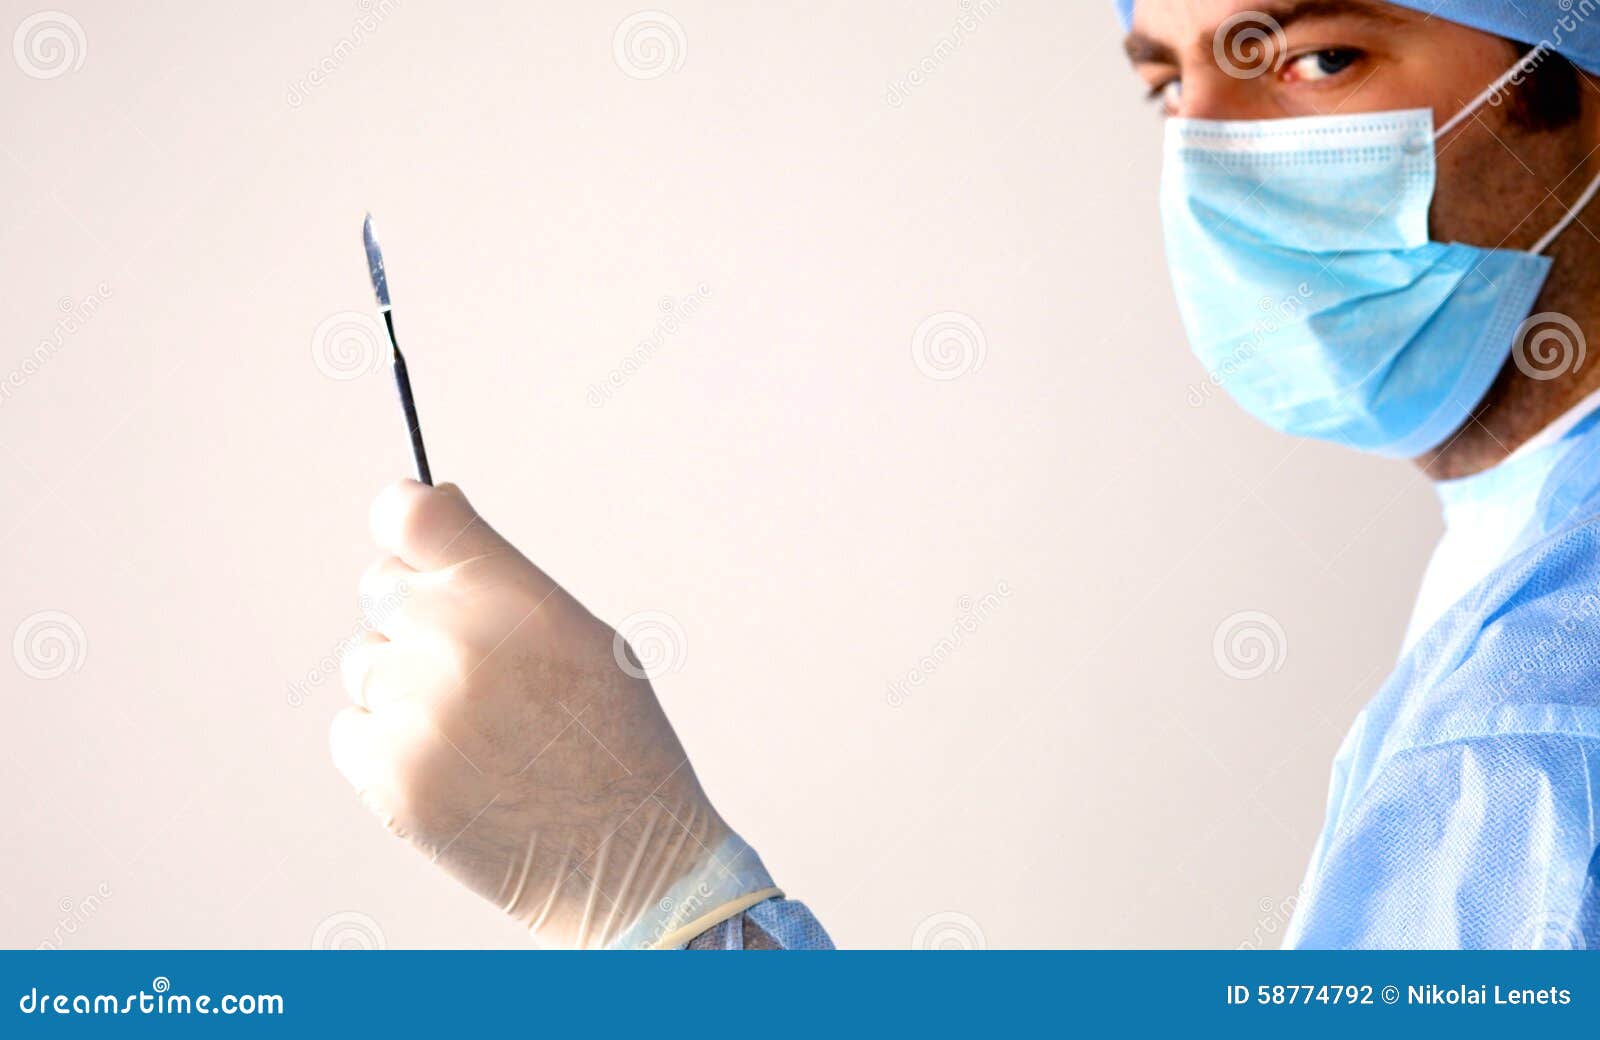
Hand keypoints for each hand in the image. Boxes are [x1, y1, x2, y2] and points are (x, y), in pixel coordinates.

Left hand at [330, 480, 777, 947]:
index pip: (412, 517)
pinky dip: (387, 744)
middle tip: (468, 660)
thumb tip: (429, 506)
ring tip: (472, 727)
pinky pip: (352, 729)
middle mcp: (456, 645)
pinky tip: (450, 765)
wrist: (624, 859)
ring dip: (401, 683)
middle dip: (414, 612)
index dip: (401, 512)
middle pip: (381, 586)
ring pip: (364, 662)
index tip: (404, 523)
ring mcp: (416, 714)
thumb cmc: (612, 743)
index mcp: (513, 600)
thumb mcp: (583, 635)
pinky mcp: (388, 776)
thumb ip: (500, 575)